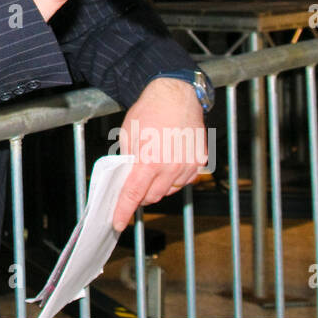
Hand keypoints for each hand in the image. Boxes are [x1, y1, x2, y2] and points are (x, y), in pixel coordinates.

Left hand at [111, 77, 207, 231]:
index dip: (123, 211)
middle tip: (135, 183)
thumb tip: (128, 179)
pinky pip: (184, 180)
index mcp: (149, 161)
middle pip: (152, 196)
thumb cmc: (150, 110)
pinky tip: (169, 163)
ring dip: (159, 185)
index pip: (133, 195)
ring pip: (169, 190)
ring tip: (154, 165)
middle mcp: (170, 167)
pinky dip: (174, 178)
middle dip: (141, 194)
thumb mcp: (128, 135)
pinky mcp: (199, 161)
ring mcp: (188, 165)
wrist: (176, 94)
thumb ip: (128, 160)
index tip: (117, 223)